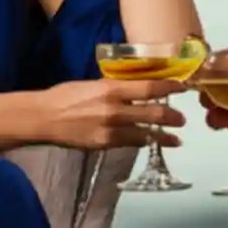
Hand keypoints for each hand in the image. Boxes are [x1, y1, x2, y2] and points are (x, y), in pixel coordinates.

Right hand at [39, 78, 186, 149]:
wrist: (44, 117)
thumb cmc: (67, 95)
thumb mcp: (95, 83)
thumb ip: (117, 87)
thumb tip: (138, 86)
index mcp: (112, 88)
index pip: (149, 87)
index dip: (169, 88)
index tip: (182, 88)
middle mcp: (115, 108)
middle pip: (154, 112)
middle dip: (172, 117)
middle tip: (183, 119)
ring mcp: (111, 128)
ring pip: (146, 133)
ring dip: (164, 136)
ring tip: (176, 139)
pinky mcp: (105, 144)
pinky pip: (131, 143)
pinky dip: (143, 142)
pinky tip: (150, 142)